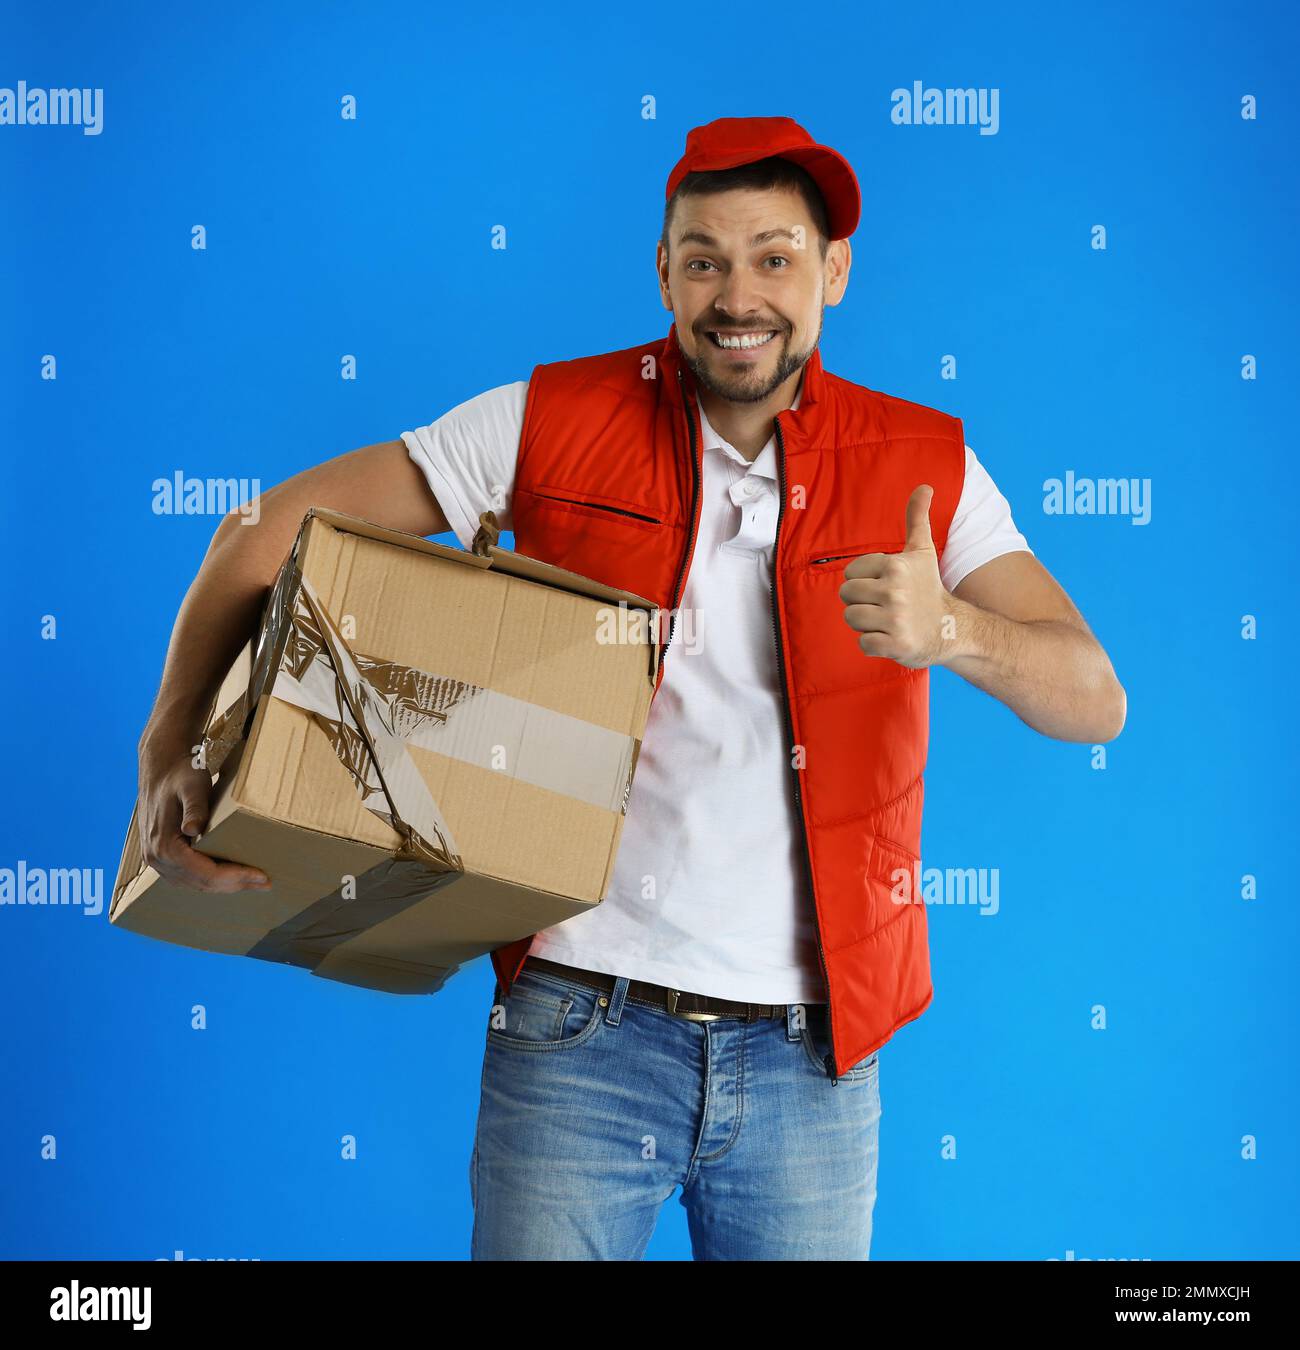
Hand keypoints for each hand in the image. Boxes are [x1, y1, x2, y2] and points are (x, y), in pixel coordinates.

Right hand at [136, 737, 270, 892]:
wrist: (161, 769)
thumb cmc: (181, 774)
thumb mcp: (192, 785)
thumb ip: (194, 807)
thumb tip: (193, 829)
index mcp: (164, 844)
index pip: (204, 873)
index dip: (235, 877)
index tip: (261, 876)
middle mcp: (156, 858)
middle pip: (201, 883)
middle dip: (236, 885)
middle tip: (265, 883)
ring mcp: (157, 860)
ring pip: (195, 884)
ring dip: (226, 886)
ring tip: (254, 882)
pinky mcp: (162, 857)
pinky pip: (188, 877)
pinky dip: (212, 880)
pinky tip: (231, 877)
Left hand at [838, 484, 953, 669]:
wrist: (952, 628)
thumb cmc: (929, 587)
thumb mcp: (921, 551)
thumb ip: (917, 518)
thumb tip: (924, 486)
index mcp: (895, 566)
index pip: (849, 574)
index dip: (864, 582)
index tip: (887, 587)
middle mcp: (895, 591)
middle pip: (846, 596)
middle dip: (862, 602)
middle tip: (886, 606)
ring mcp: (895, 619)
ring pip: (851, 618)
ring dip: (866, 623)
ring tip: (888, 621)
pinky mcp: (895, 644)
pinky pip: (863, 643)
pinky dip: (874, 644)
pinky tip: (892, 637)